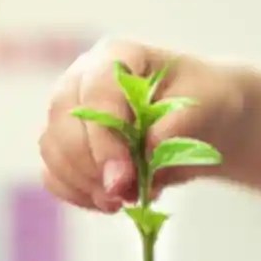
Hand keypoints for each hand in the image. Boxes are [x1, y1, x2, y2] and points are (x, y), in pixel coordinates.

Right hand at [40, 37, 245, 211]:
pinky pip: (52, 174)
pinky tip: (109, 203)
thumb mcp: (207, 103)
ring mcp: (68, 112)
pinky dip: (76, 194)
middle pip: (64, 122)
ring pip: (53, 150)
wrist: (203, 120)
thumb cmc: (204, 101)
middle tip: (126, 194)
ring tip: (124, 199)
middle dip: (92, 166)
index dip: (104, 137)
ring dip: (84, 183)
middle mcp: (82, 79)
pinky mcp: (64, 146)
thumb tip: (147, 148)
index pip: (95, 92)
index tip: (124, 177)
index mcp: (117, 57)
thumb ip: (178, 122)